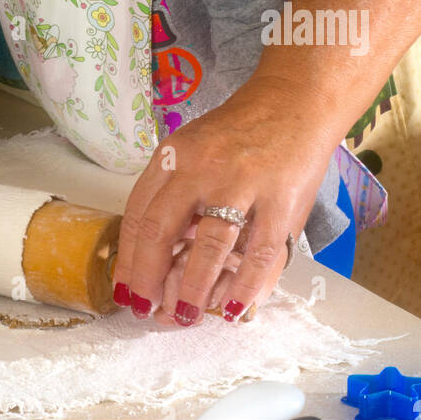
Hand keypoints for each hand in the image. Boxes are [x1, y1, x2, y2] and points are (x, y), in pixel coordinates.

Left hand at [112, 78, 336, 324]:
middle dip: (149, 277)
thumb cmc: (239, 133)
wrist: (294, 103)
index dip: (129, 258)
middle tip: (146, 310)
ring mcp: (242, 183)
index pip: (139, 211)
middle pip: (161, 229)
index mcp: (174, 154)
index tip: (126, 289)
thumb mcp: (193, 149)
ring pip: (209, 246)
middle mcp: (201, 167)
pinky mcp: (281, 200)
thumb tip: (159, 255)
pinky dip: (246, 286)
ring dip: (194, 289)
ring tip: (186, 316)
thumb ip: (175, 191)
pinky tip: (234, 307)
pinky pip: (260, 252)